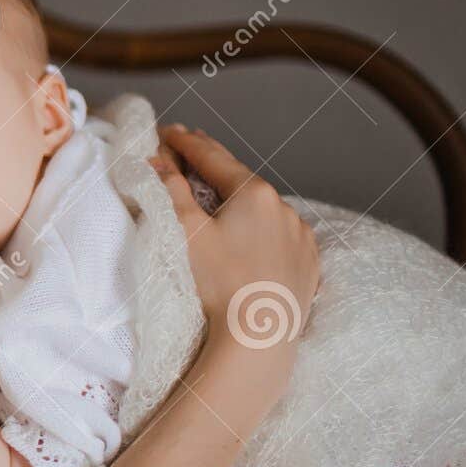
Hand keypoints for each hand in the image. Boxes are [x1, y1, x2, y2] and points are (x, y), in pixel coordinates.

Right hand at [149, 125, 319, 340]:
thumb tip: (156, 160)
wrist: (259, 335)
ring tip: (220, 195)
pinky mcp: (308, 261)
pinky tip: (252, 233)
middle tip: (190, 144)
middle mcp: (284, 206)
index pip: (212, 157)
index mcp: (253, 192)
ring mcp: (300, 235)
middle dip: (212, 162)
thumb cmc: (219, 282)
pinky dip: (263, 227)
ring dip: (239, 197)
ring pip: (263, 207)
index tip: (169, 131)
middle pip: (240, 177)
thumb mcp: (187, 231)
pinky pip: (282, 234)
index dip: (186, 142)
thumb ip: (170, 190)